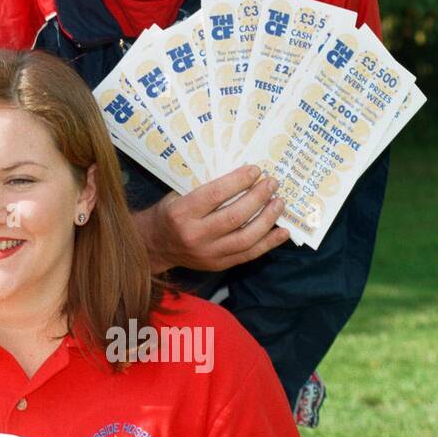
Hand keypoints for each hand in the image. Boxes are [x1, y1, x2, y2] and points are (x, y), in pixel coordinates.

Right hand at [131, 164, 288, 272]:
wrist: (155, 246)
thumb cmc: (169, 214)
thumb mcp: (177, 195)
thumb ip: (204, 188)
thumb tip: (241, 175)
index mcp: (181, 214)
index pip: (215, 196)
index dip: (238, 182)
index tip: (256, 171)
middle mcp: (195, 236)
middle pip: (234, 217)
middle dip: (258, 198)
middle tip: (272, 184)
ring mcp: (208, 254)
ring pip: (246, 238)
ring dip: (267, 219)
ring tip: (279, 203)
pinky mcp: (218, 265)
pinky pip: (248, 255)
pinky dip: (268, 243)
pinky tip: (282, 231)